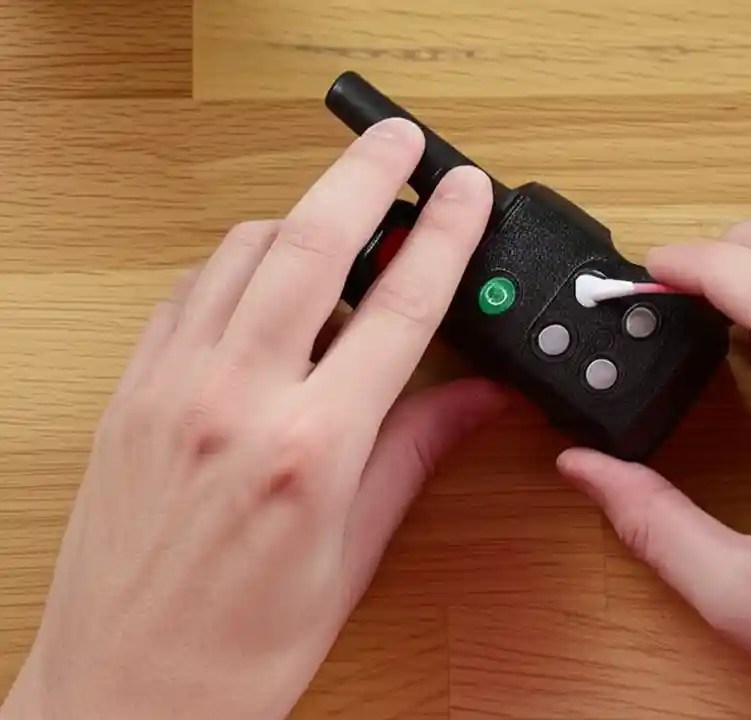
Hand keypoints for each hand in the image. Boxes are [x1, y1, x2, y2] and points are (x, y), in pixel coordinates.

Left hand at [1, 120, 502, 719]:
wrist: (120, 699)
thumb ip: (417, 451)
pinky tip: (264, 283)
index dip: (444, 236)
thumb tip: (479, 396)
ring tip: (342, 224)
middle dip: (365, 176)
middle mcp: (232, 400)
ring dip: (298, 220)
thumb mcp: (354, 554)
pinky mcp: (129, 394)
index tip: (466, 191)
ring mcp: (169, 388)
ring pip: (240, 253)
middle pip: (312, 243)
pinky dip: (234, 266)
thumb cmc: (240, 651)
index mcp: (310, 449)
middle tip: (401, 141)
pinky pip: (186, 293)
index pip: (398, 309)